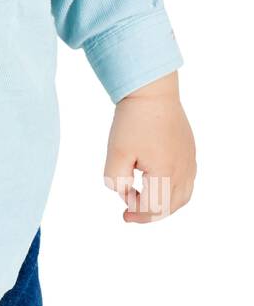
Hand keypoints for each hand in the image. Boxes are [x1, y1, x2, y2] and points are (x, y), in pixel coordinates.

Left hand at [103, 71, 196, 221]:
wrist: (152, 92)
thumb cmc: (133, 121)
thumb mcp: (116, 153)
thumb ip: (116, 181)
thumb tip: (124, 194)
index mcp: (166, 173)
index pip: (153, 208)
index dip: (135, 212)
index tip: (122, 208)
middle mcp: (182, 171)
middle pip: (169, 207)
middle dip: (148, 213)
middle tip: (129, 213)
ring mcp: (189, 162)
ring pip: (182, 198)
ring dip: (163, 206)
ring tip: (145, 202)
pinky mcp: (190, 153)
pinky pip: (187, 183)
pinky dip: (173, 192)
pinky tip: (157, 185)